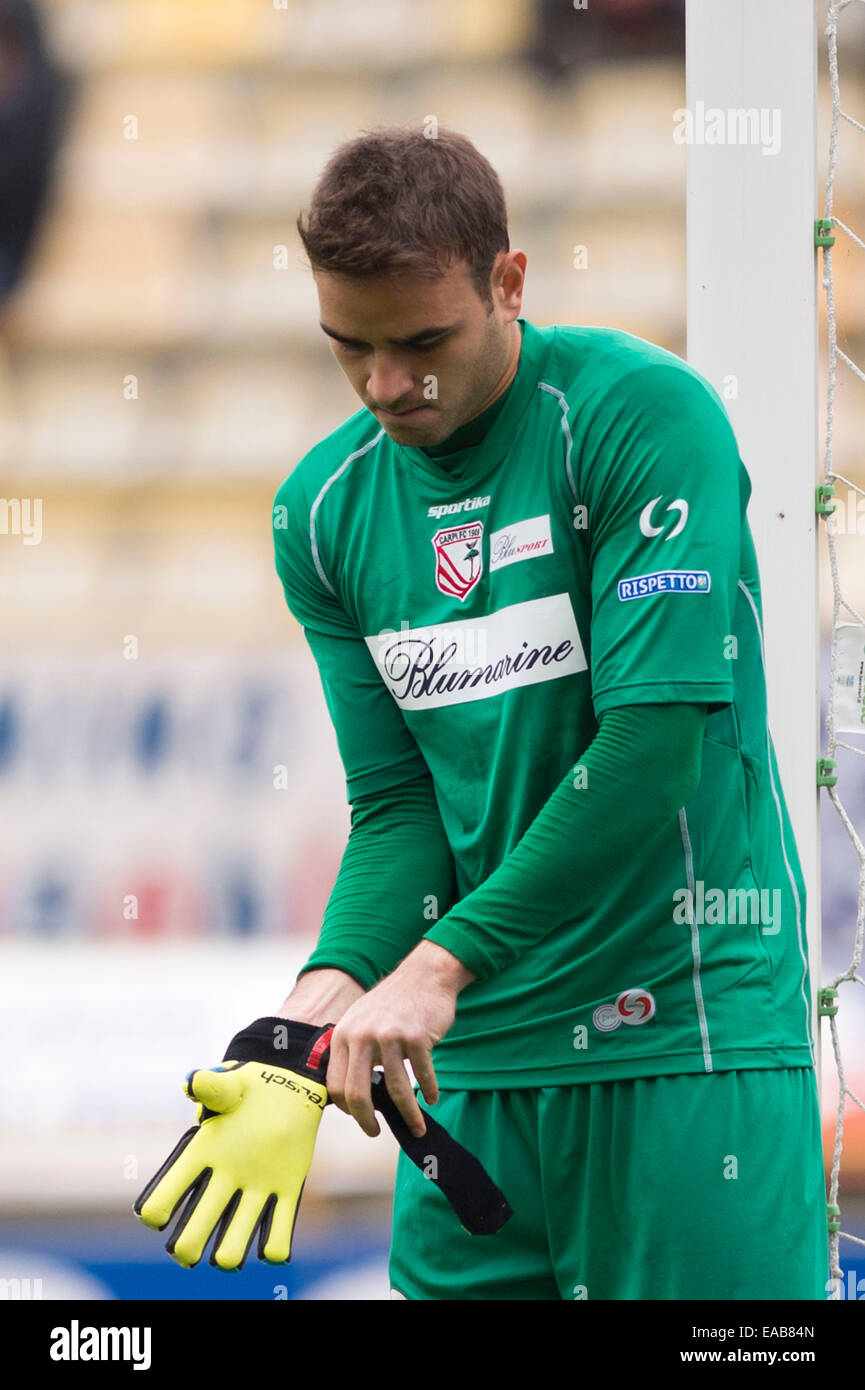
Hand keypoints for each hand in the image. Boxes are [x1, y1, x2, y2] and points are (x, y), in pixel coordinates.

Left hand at [326, 941, 473, 1138]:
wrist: (424, 975)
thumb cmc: (393, 1004)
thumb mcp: (361, 1021)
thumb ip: (352, 1053)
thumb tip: (351, 1098)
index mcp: (344, 1035)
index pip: (335, 1085)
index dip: (347, 1109)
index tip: (362, 1117)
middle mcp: (362, 1036)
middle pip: (358, 1094)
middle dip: (367, 1121)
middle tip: (376, 1132)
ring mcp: (390, 1035)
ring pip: (395, 1090)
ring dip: (409, 1115)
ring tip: (417, 1127)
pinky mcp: (417, 1036)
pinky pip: (422, 1075)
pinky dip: (429, 1091)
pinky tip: (431, 1098)